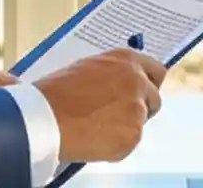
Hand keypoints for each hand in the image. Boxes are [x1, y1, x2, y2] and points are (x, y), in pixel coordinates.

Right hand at [33, 48, 166, 162]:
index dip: (149, 83)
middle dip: (141, 107)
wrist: (45, 116)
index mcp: (125, 60)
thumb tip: (119, 83)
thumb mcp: (87, 68)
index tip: (144, 91)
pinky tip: (93, 137)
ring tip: (95, 126)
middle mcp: (137, 81)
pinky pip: (129, 141)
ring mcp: (137, 109)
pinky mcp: (133, 134)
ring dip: (124, 126)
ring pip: (140, 122)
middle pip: (154, 98)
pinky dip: (115, 143)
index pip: (156, 70)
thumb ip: (112, 73)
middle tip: (119, 115)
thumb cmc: (57, 92)